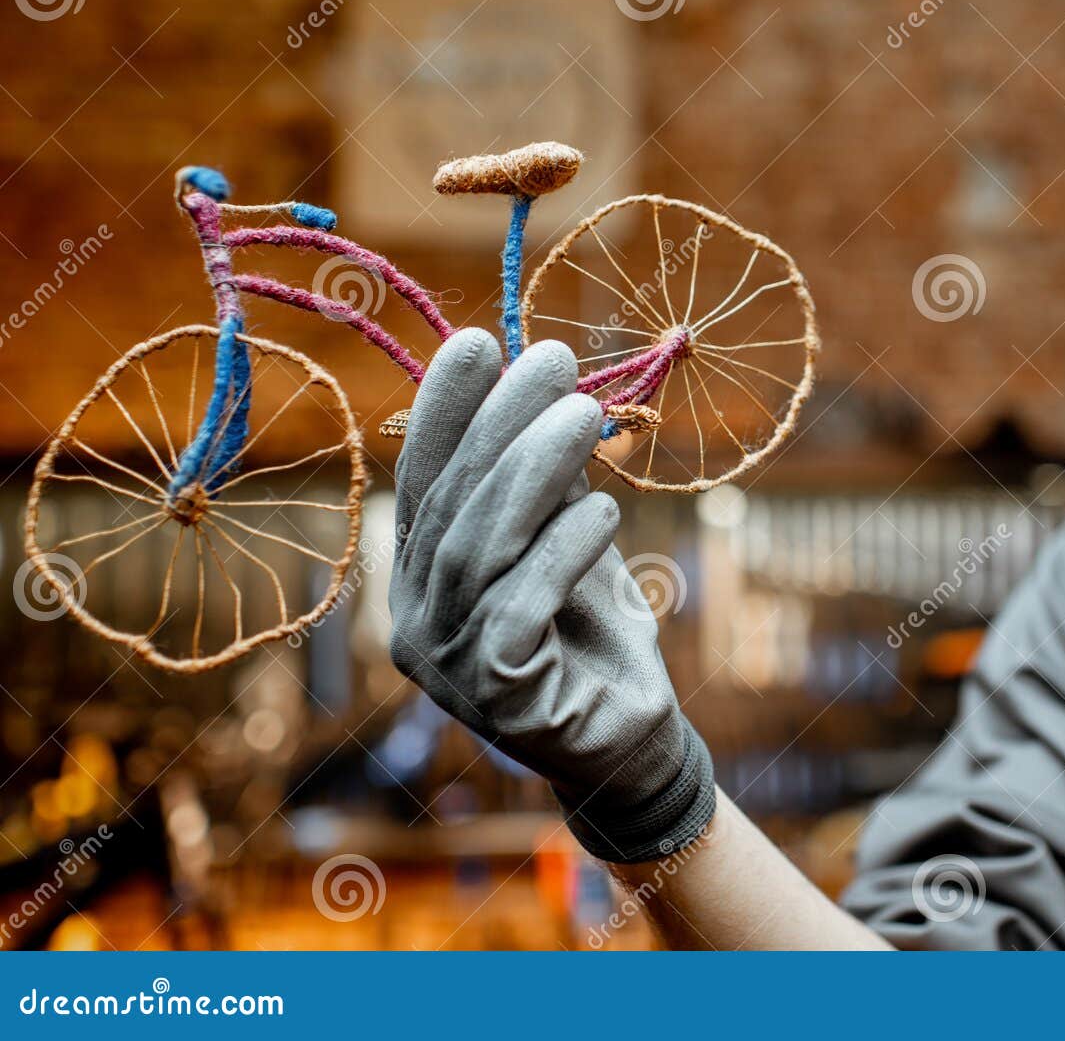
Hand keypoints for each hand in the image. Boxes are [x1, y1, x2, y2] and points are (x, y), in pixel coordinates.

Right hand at [388, 329, 715, 862]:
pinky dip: (562, 550)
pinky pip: (520, 605)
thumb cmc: (595, 635)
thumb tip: (541, 384)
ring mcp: (446, 665)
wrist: (631, 742)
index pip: (423, 481)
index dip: (446, 410)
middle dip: (501, 421)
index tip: (478, 340)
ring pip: (480, 547)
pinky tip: (603, 512)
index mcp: (418, 580)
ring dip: (534, 469)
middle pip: (451, 505)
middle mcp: (415, 621)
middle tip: (555, 358)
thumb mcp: (568, 542)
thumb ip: (546, 484)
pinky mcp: (494, 695)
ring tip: (583, 413)